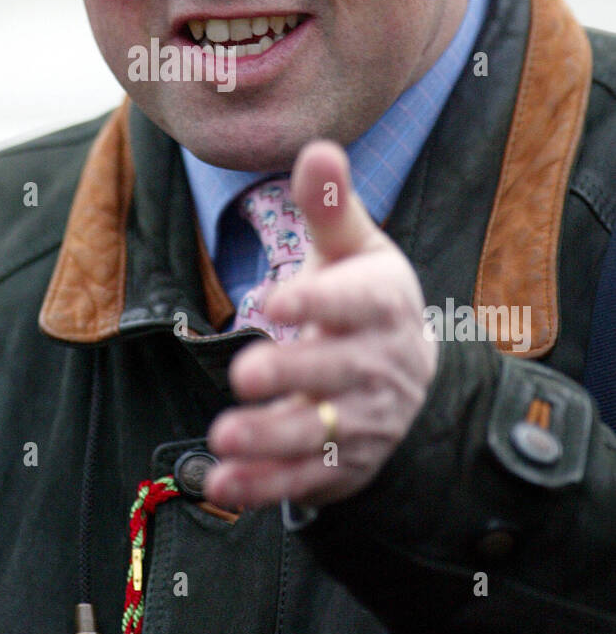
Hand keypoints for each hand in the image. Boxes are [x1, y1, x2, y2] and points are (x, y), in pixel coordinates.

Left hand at [204, 140, 438, 508]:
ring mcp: (361, 419)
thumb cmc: (366, 296)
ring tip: (225, 435)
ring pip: (318, 433)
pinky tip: (222, 484)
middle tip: (245, 374)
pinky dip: (263, 486)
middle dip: (292, 374)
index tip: (275, 298)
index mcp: (382, 302)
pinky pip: (302, 478)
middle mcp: (378, 364)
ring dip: (271, 438)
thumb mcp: (354, 247)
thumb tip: (317, 147)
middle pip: (335, 372)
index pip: (356, 301)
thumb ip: (331, 205)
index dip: (319, 300)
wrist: (412, 376)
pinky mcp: (340, 463)